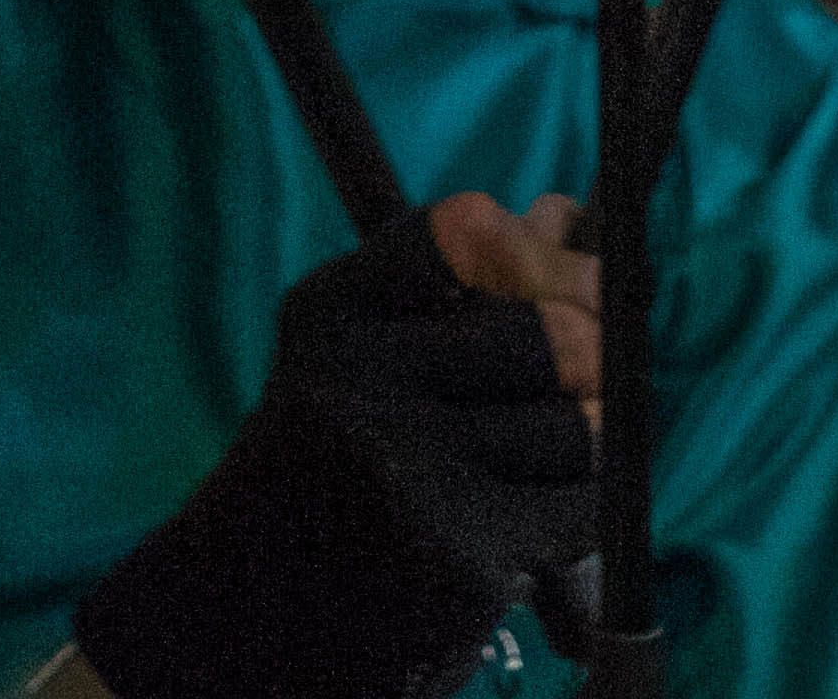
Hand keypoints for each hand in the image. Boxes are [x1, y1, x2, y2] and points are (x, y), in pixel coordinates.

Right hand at [74, 200, 597, 698]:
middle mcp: (360, 386)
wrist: (243, 625)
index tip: (581, 274)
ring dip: (587, 442)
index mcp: (331, 317)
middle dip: (594, 353)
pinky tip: (527, 528)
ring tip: (537, 461)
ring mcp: (409, 477)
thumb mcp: (363, 364)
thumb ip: (459, 290)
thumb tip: (561, 211)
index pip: (466, 234)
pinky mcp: (457, 561)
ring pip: (577, 427)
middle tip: (592, 370)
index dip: (543, 251)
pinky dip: (578, 513)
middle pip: (550, 336)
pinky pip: (578, 510)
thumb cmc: (326, 472)